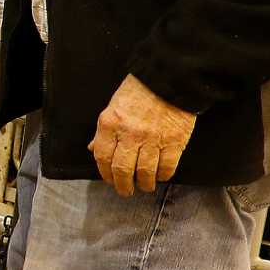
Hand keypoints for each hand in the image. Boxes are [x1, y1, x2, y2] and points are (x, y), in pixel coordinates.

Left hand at [89, 75, 197, 196]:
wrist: (169, 78)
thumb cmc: (139, 90)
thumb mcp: (114, 106)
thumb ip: (104, 130)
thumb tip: (94, 149)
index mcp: (110, 124)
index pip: (103, 157)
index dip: (105, 174)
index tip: (109, 180)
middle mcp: (130, 134)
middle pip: (123, 170)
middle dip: (123, 185)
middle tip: (126, 191)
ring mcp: (153, 139)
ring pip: (145, 172)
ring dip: (145, 184)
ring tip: (145, 186)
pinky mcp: (175, 141)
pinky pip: (167, 167)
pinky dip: (163, 175)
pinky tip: (161, 176)